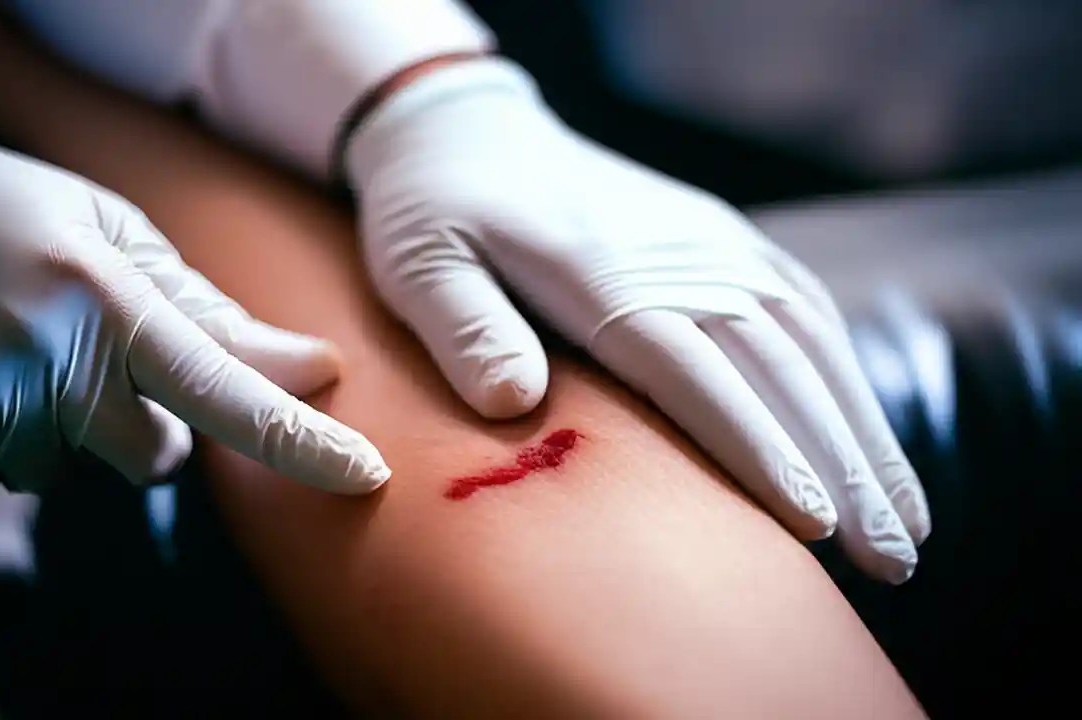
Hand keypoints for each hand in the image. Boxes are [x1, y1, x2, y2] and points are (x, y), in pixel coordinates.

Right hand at [0, 72, 388, 499]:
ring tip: (0, 342)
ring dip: (50, 426)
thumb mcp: (111, 234)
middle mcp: (49, 360)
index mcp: (109, 297)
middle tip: (78, 347)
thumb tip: (315, 367)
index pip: (225, 384)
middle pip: (153, 458)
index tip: (364, 474)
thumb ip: (210, 312)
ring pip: (64, 471)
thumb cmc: (1, 207)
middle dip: (137, 422)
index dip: (298, 440)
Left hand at [347, 58, 928, 581]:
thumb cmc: (436, 213)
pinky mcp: (724, 240)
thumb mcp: (419, 264)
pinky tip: (873, 441)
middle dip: (840, 466)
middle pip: (775, 367)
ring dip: (865, 435)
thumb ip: (464, 327)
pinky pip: (804, 309)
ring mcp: (710, 243)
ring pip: (809, 344)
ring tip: (908, 525)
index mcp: (598, 271)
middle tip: (893, 559)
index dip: (757, 448)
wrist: (469, 134)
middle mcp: (675, 256)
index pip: (692, 370)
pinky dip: (849, 379)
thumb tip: (516, 401)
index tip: (813, 523)